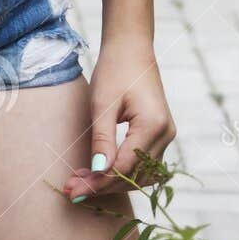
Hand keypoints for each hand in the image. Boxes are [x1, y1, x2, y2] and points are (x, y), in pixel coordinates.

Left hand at [62, 34, 175, 202]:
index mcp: (153, 125)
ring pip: (141, 174)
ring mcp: (166, 135)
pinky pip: (143, 163)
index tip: (73, 191)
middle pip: (134, 175)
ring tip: (82, 181)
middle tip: (72, 190)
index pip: (124, 168)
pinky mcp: (160, 134)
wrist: (131, 48)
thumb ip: (102, 139)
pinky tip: (100, 171)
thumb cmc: (115, 69)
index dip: (98, 182)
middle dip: (102, 185)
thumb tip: (98, 172)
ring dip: (112, 181)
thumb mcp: (102, 103)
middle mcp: (165, 134)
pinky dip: (123, 171)